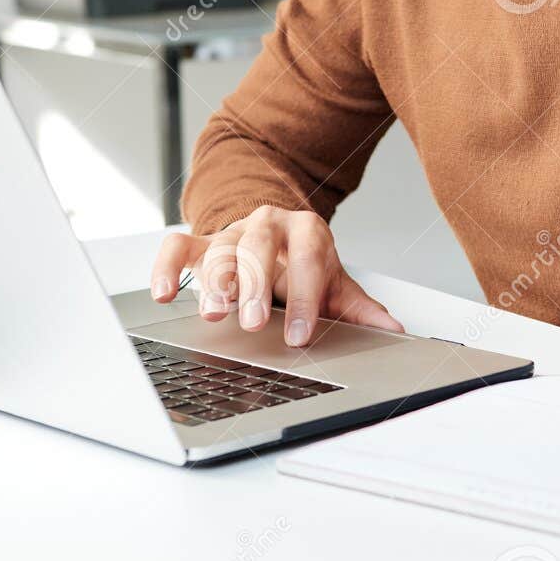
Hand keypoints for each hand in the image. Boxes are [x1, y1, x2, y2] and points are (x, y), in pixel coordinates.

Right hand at [148, 205, 403, 347]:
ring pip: (219, 248)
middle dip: (255, 286)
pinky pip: (177, 246)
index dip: (306, 298)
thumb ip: (360, 309)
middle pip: (259, 248)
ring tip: (212, 311)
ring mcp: (232, 232)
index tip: (300, 335)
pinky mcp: (200, 242)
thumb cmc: (303, 267)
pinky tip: (164, 294)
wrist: (277, 238)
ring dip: (214, 281)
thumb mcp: (334, 285)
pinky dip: (167, 267)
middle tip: (251, 322)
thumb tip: (395, 333)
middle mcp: (268, 225)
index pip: (310, 260)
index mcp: (308, 232)